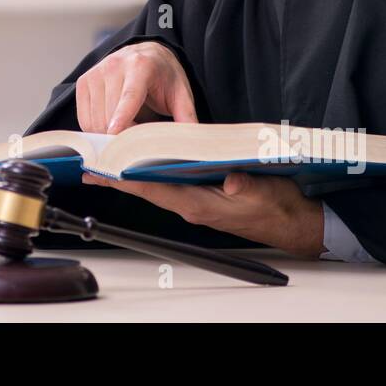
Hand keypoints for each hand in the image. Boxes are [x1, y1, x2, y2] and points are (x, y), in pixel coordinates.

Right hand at [76, 41, 196, 133]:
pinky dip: (96, 128)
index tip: (114, 134)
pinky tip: (112, 123)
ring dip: (109, 133)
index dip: (121, 117)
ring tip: (128, 126)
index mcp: (141, 66)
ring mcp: (96, 72)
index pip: (129, 96)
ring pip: (95, 120)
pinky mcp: (84, 81)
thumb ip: (187, 118)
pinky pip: (85, 118)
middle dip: (122, 135)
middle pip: (110, 114)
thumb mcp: (181, 95)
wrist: (147, 54)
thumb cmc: (164, 77)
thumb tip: (194, 145)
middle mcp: (115, 66)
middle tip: (139, 137)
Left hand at [81, 170, 325, 258]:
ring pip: (157, 187)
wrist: (294, 223)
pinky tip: (141, 162)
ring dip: (133, 175)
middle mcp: (194, 205)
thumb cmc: (279, 208)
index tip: (105, 172)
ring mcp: (197, 202)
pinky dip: (153, 173)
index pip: (157, 190)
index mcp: (202, 205)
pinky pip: (171, 186)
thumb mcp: (265, 193)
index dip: (129, 180)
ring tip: (107, 162)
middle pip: (149, 189)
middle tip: (92, 167)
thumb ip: (246, 185)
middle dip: (120, 178)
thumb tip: (231, 178)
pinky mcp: (204, 196)